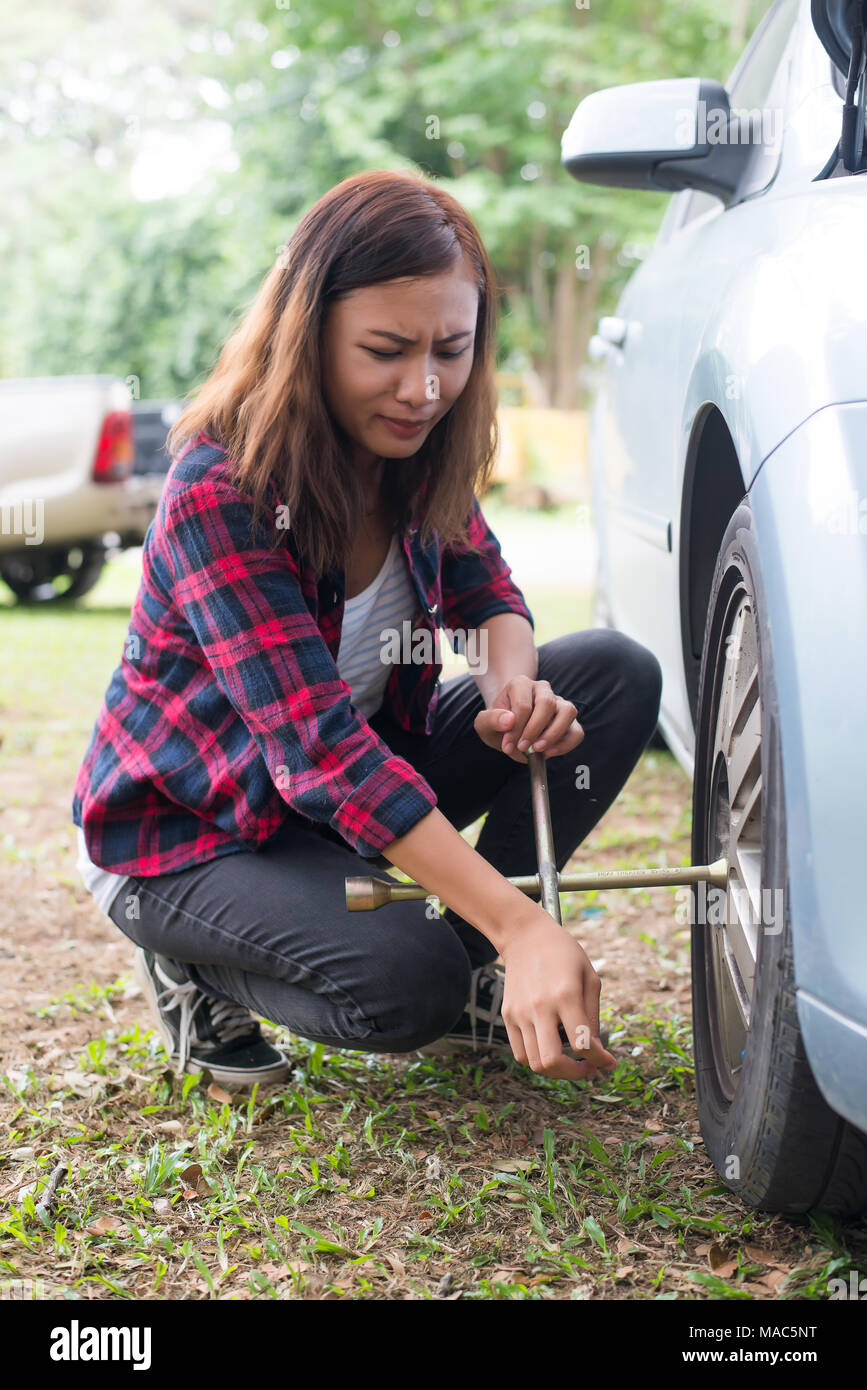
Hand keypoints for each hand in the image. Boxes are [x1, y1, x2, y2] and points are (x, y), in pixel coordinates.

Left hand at [473, 675, 583, 764]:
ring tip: (538, 749)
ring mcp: (559, 703)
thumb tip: (509, 720)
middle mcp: (542, 689)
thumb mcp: (484, 723)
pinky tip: (550, 753)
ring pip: (568, 711)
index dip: (516, 729)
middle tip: (523, 747)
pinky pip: (577, 730)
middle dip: (534, 730)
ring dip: (554, 733)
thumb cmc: (498, 723)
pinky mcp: (568, 720)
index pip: (523, 705)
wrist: (509, 727)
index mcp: (520, 684)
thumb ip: (491, 719)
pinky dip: (566, 743)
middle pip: (547, 704)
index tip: (507, 746)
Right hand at [499, 908, 616, 1081]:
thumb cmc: (564, 954)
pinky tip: (551, 1048)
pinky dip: (537, 1060)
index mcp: (565, 995)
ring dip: (556, 1070)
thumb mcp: (589, 977)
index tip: (609, 1063)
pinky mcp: (507, 1015)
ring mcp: (519, 1013)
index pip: (582, 1044)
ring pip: (534, 1063)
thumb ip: (593, 1016)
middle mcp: (540, 1007)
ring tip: (570, 1059)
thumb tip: (596, 1051)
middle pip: (552, 1062)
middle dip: (575, 1074)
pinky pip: (521, 1053)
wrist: (525, 936)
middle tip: (588, 1068)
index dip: (600, 1061)